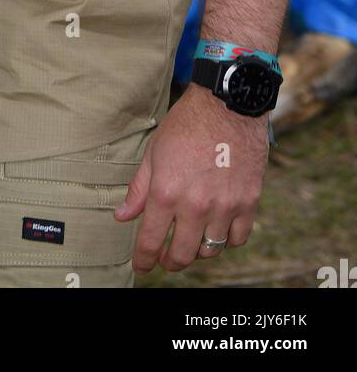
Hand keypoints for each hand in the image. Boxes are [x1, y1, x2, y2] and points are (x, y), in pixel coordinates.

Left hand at [114, 84, 269, 272]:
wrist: (227, 104)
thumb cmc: (186, 124)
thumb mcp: (154, 152)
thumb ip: (139, 189)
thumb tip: (123, 217)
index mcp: (166, 193)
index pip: (151, 242)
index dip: (144, 260)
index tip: (142, 266)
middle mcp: (195, 205)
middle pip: (182, 255)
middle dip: (170, 261)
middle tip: (166, 258)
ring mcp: (224, 206)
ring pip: (211, 250)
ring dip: (199, 250)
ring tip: (192, 238)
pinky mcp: (248, 202)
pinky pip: (237, 238)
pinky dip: (227, 239)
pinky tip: (218, 228)